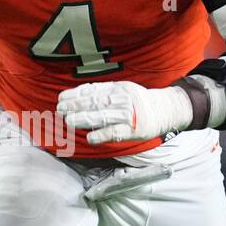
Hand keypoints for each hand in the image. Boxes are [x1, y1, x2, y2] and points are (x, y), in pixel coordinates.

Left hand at [56, 80, 193, 144]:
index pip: (93, 90)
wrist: (164, 110)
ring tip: (69, 121)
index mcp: (117, 88)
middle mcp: (122, 99)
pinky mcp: (134, 130)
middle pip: (95, 102)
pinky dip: (102, 135)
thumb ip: (101, 92)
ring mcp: (128, 115)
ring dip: (84, 119)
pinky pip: (116, 133)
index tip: (61, 98)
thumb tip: (76, 95)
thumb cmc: (137, 101)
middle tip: (60, 110)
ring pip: (103, 116)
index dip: (76, 94)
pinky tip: (90, 138)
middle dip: (76, 106)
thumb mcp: (121, 90)